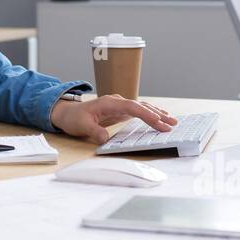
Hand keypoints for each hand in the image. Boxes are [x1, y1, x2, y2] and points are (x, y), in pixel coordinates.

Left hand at [49, 94, 176, 143]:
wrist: (67, 113)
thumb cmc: (74, 118)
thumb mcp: (81, 126)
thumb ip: (94, 131)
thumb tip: (105, 138)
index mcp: (109, 103)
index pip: (132, 107)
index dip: (145, 114)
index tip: (157, 121)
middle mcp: (117, 101)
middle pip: (141, 106)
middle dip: (157, 114)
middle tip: (172, 124)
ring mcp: (119, 106)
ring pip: (142, 107)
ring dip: (157, 114)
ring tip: (172, 121)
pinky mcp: (120, 111)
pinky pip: (138, 111)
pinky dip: (150, 114)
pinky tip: (160, 118)